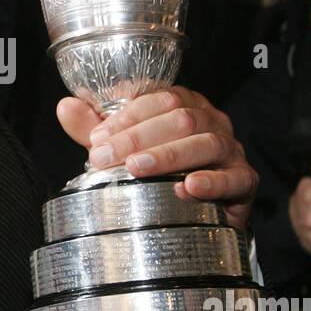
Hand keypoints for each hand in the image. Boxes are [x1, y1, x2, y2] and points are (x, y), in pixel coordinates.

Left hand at [58, 87, 257, 229]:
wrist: (206, 211)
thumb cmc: (164, 172)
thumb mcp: (126, 149)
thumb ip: (96, 129)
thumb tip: (65, 107)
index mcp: (186, 105)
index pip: (159, 99)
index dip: (127, 116)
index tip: (98, 138)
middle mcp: (212, 122)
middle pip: (180, 119)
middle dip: (137, 138)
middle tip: (104, 158)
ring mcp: (231, 150)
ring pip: (205, 143)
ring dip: (168, 155)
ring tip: (137, 169)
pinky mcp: (245, 181)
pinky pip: (234, 178)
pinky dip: (212, 182)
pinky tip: (188, 188)